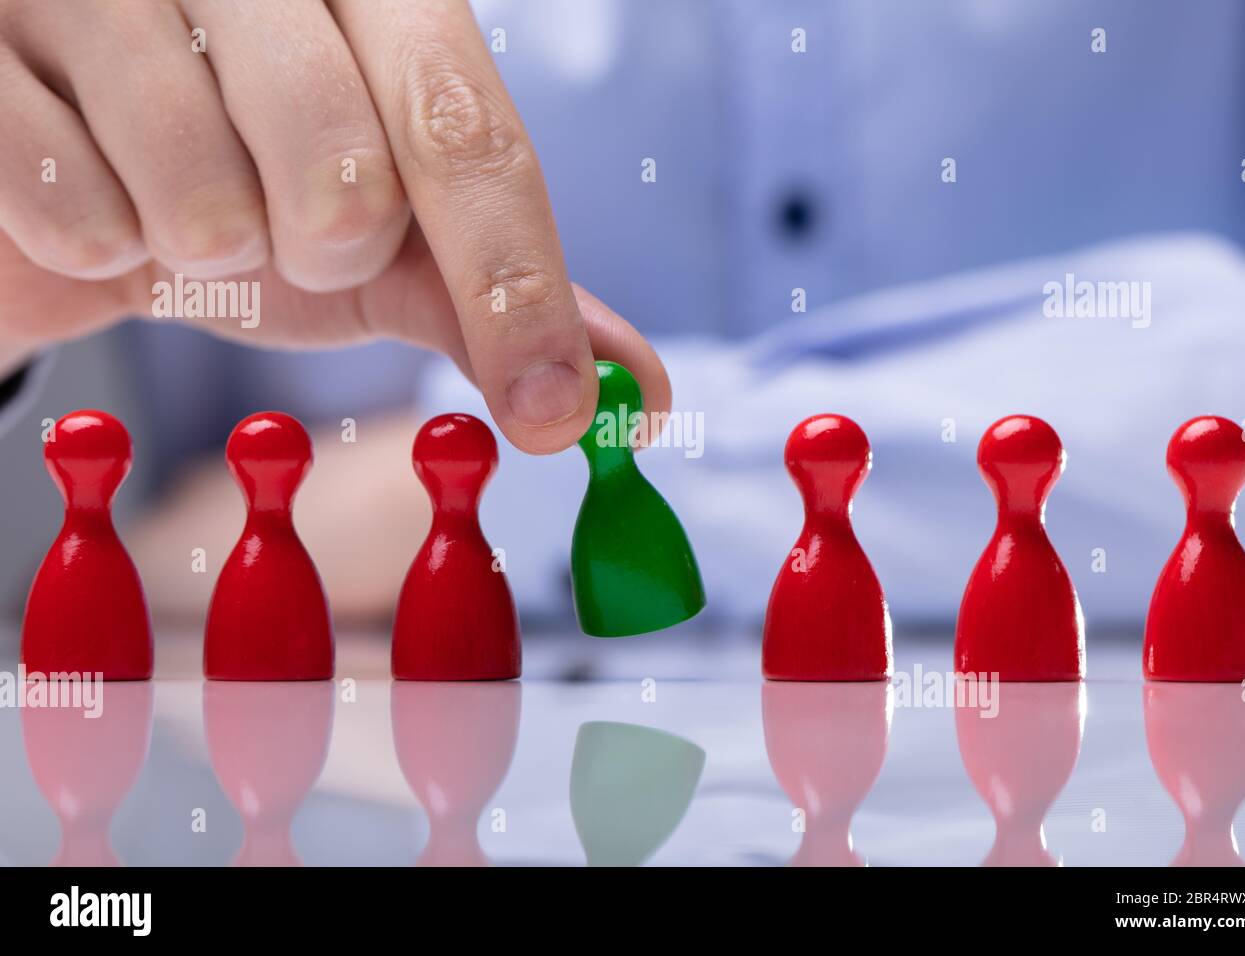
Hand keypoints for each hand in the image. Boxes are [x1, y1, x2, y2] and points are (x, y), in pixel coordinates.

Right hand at [0, 0, 668, 452]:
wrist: (70, 190)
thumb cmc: (244, 206)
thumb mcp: (387, 247)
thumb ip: (503, 294)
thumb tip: (645, 390)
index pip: (470, 133)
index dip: (516, 288)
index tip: (552, 418)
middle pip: (347, 158)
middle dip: (327, 252)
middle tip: (290, 239)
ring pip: (198, 186)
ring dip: (201, 249)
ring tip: (178, 214)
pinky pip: (64, 194)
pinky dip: (88, 238)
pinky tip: (85, 197)